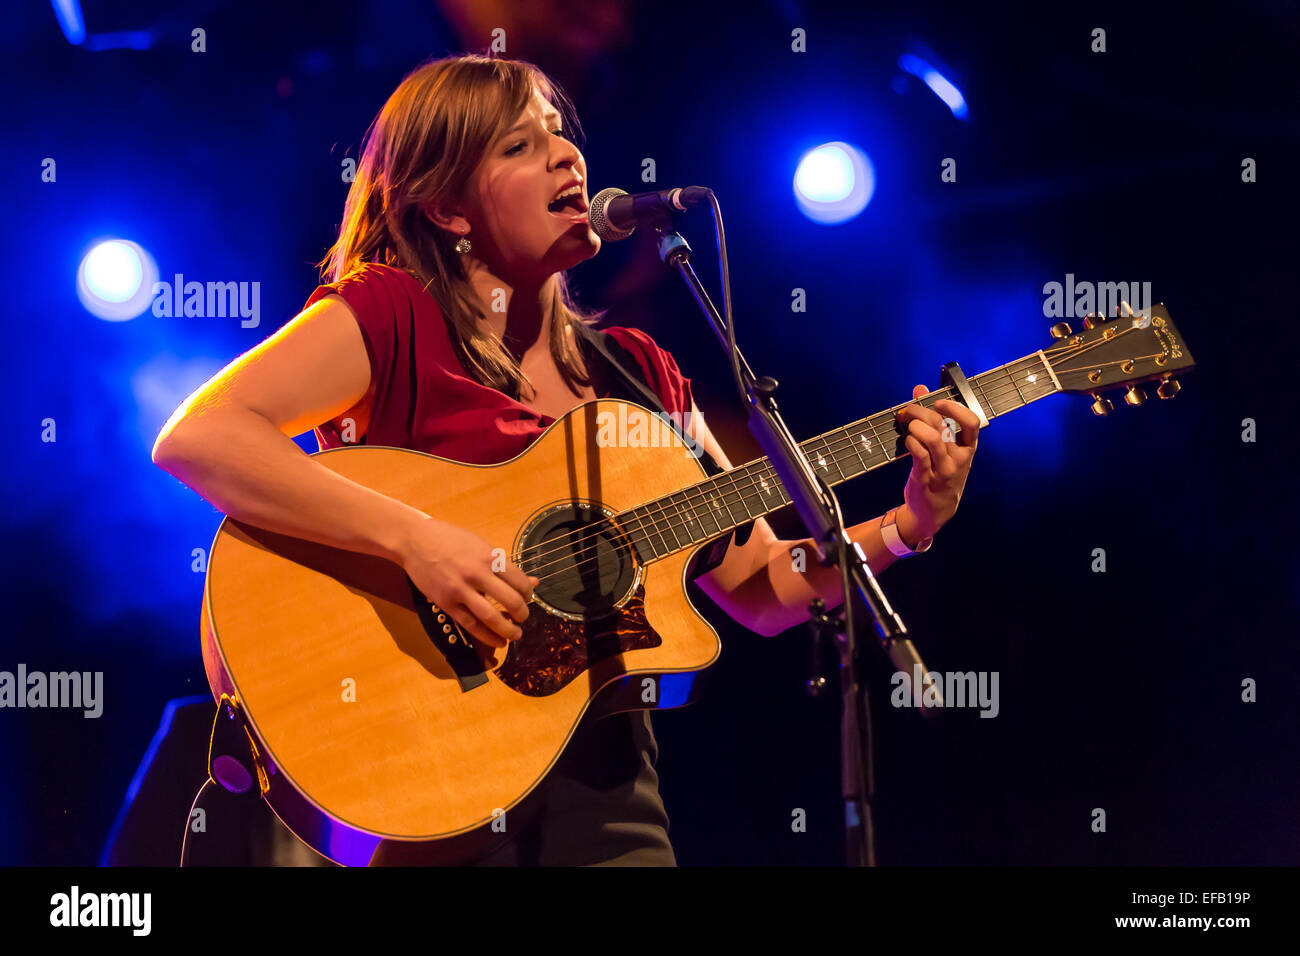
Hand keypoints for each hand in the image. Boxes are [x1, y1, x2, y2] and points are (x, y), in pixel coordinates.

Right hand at [399, 516, 538, 653]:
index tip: (527, 598)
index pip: (520, 582)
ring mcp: (460, 590)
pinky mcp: (446, 603)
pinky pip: (471, 625)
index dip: (528, 594)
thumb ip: (505, 566)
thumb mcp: (481, 545)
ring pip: (492, 618)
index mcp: (489, 557)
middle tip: (523, 618)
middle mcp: (477, 574)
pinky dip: (487, 637)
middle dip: (522, 614)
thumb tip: (533, 582)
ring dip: (509, 630)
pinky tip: (498, 641)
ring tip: (515, 634)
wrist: (415, 540)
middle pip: (511, 601)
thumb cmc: (450, 539)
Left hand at [895, 384, 980, 541]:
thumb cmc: (939, 474)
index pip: (972, 423)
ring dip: (916, 426)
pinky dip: (911, 442)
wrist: (934, 512)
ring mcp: (944, 470)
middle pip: (943, 426)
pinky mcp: (926, 479)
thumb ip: (933, 417)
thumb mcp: (943, 448)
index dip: (955, 408)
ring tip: (907, 425)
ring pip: (933, 439)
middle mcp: (959, 459)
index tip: (939, 403)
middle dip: (921, 412)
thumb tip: (920, 388)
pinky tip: (907, 441)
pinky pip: (920, 455)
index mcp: (967, 449)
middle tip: (908, 411)